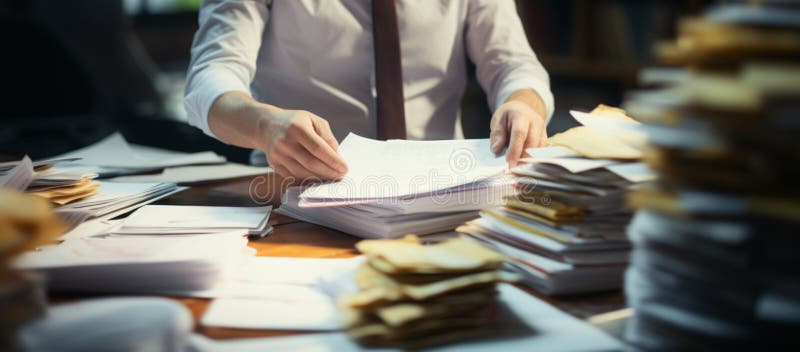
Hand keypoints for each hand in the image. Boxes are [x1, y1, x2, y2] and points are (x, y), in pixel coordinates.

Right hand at [208, 92, 347, 181]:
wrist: (266, 125)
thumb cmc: (294, 122)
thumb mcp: (313, 120)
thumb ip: (327, 136)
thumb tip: (336, 155)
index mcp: (297, 128)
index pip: (318, 148)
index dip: (333, 160)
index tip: (345, 168)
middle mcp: (285, 142)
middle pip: (311, 163)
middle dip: (329, 172)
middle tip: (341, 176)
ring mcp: (278, 154)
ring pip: (303, 173)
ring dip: (320, 178)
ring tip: (332, 178)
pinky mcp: (274, 164)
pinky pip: (294, 176)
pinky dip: (308, 179)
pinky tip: (318, 178)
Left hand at [489, 90, 547, 167]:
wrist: (521, 108)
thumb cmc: (508, 115)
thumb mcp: (498, 120)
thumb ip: (497, 135)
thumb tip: (496, 149)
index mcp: (521, 115)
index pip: (519, 133)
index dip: (515, 150)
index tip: (509, 162)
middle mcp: (535, 121)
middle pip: (532, 142)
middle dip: (522, 157)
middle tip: (513, 168)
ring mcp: (542, 129)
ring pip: (538, 148)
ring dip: (528, 159)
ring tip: (518, 167)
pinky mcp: (545, 137)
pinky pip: (541, 150)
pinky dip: (533, 158)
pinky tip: (524, 162)